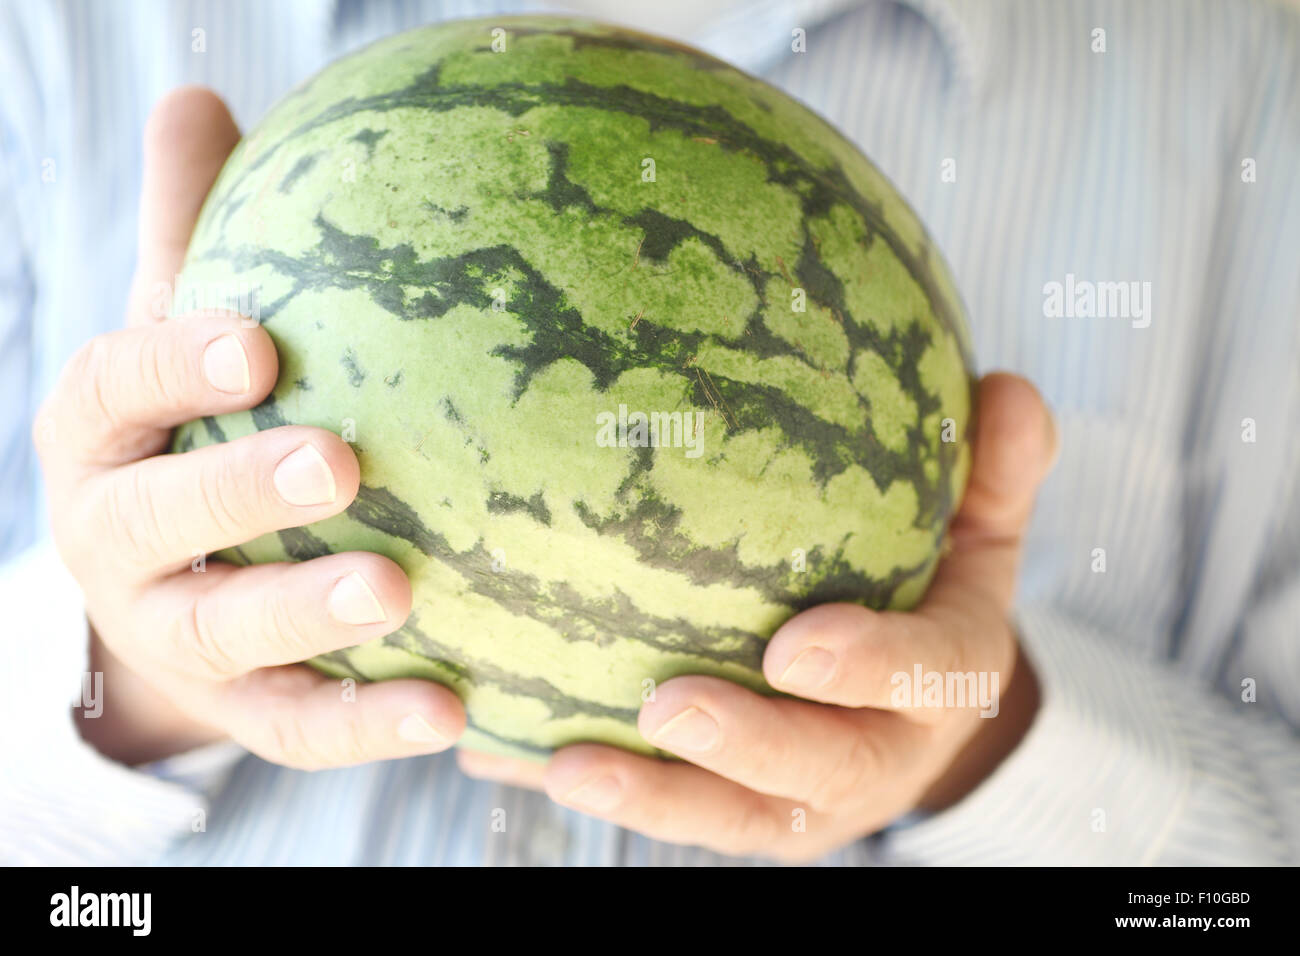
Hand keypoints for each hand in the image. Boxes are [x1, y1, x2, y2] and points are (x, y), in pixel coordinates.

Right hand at [34, 87, 464, 767]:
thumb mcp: (184, 341)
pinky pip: (298, 728)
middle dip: (236, 491)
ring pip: (224, 633)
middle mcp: (119, 539)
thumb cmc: (192, 437)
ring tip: (398, 590)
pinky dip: (366, 726)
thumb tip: (199, 94)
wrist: (164, 593)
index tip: (256, 342)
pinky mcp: (239, 712)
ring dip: (304, 614)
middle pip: (155, 519)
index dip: (174, 364)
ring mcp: (176, 635)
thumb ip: (194, 236)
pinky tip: (452, 711)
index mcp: (102, 436)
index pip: (116, 390)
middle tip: (337, 463)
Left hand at [458, 373, 1056, 860]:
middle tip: (664, 706)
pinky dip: (607, 790)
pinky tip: (510, 755)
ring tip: (566, 765)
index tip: (794, 649)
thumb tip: (1010, 387)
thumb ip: (996, 473)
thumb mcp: (981, 535)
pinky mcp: (747, 815)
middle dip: (744, 747)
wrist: (923, 708)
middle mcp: (880, 756)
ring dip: (654, 798)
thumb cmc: (937, 598)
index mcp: (946, 681)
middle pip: (819, 770)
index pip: (923, 677)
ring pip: (735, 815)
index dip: (867, 669)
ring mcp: (809, 801)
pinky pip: (674, 812)